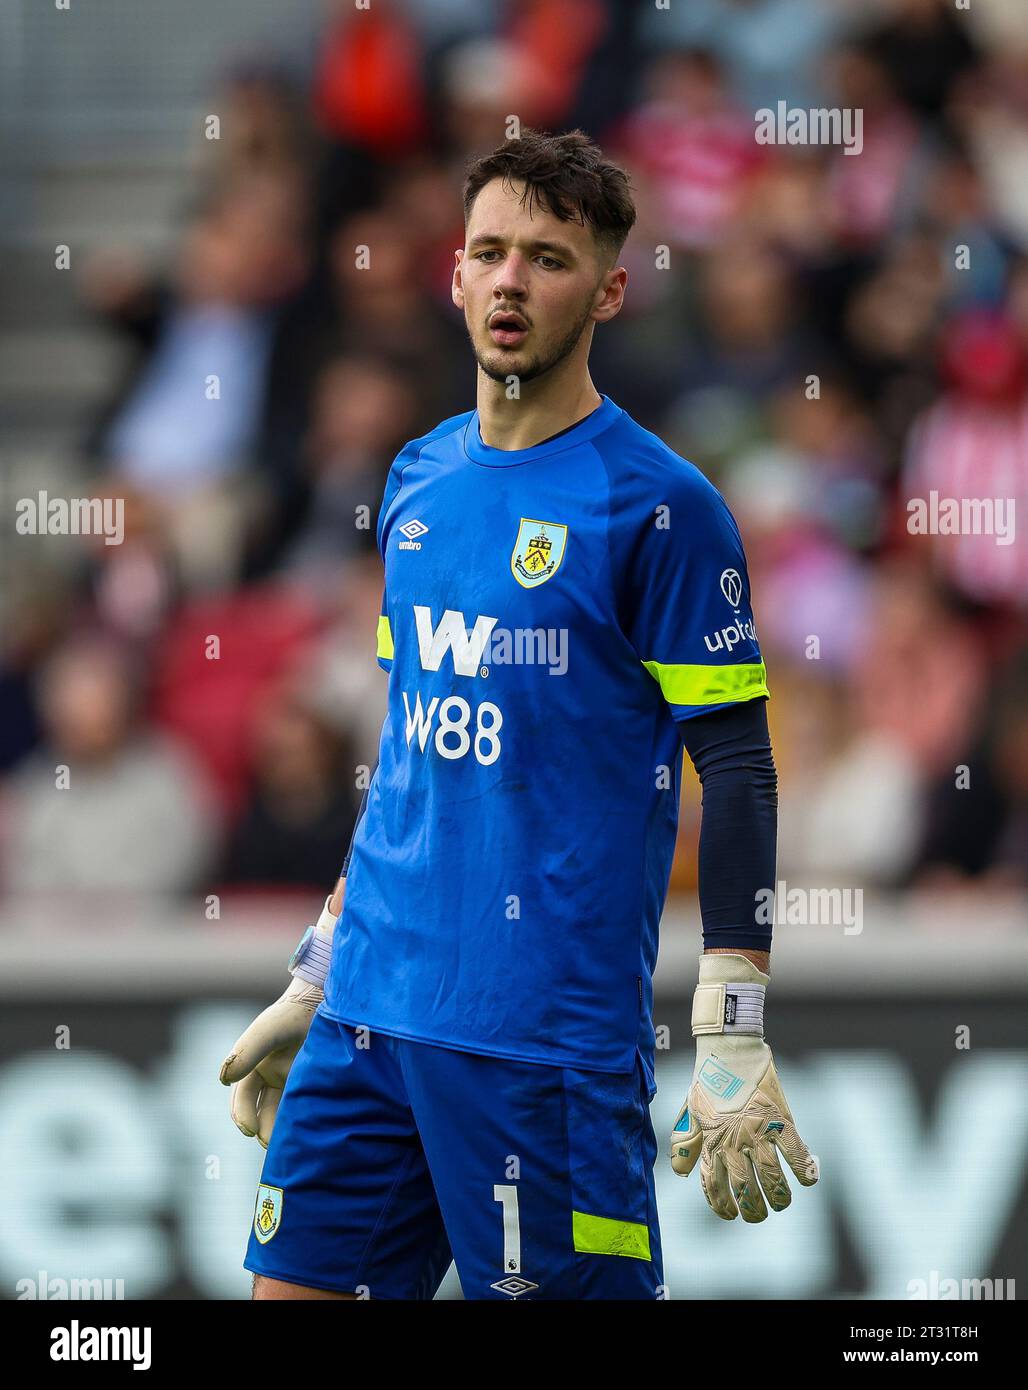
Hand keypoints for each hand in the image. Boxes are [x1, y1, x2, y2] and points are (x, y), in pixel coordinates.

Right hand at [218, 976, 323, 1147]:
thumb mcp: (269, 1030)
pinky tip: (310, 1132)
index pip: (242, 1098)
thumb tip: (224, 1079)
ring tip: (289, 1146)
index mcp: (254, 1066)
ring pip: (282, 1113)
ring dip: (281, 1130)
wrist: (326, 1001)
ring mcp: (294, 1081)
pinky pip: (305, 1107)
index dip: (242, 1115)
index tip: (248, 1130)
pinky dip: (303, 1121)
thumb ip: (248, 1051)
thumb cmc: (292, 1013)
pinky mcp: (315, 1083)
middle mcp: (272, 1077)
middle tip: (269, 1144)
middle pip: (261, 1112)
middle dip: (262, 1130)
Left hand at [669, 1032, 817, 1221]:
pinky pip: (796, 1155)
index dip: (722, 1206)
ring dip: (780, 1197)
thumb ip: (685, 1143)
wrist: (730, 1049)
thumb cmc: (708, 1080)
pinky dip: (805, 1171)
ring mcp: (757, 1132)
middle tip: (761, 1214)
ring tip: (782, 1202)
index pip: (713, 1186)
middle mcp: (732, 1142)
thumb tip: (681, 1174)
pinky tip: (807, 1179)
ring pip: (772, 1179)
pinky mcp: (779, 1120)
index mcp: (710, 1142)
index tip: (732, 1216)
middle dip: (754, 1210)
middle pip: (745, 1190)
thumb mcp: (690, 1111)